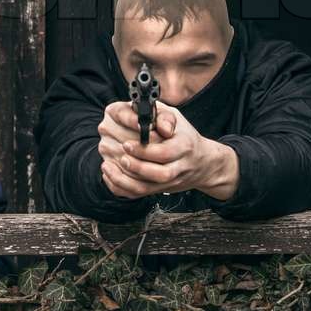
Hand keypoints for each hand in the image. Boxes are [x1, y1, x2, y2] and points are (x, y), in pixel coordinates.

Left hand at [96, 101, 238, 200]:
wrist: (202, 163)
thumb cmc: (183, 136)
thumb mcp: (176, 118)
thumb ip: (163, 116)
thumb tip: (158, 124)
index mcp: (184, 146)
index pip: (164, 153)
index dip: (144, 151)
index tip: (127, 144)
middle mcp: (179, 166)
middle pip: (159, 174)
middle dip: (136, 166)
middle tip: (120, 155)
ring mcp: (170, 181)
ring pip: (147, 188)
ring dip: (125, 180)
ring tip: (109, 166)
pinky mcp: (160, 190)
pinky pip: (139, 194)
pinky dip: (122, 188)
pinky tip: (110, 176)